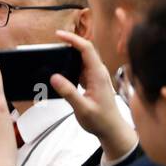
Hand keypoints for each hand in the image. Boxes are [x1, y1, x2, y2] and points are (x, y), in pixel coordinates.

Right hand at [50, 30, 137, 159]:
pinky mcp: (92, 82)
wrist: (112, 130)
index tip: (58, 35)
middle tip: (52, 44)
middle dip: (69, 44)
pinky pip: (81, 68)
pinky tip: (61, 69)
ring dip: (69, 55)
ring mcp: (96, 76)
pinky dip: (70, 65)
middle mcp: (98, 72)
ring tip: (54, 55)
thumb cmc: (100, 120)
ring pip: (82, 59)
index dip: (73, 39)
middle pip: (84, 51)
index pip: (86, 49)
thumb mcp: (82, 108)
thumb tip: (54, 77)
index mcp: (97, 75)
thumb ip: (69, 92)